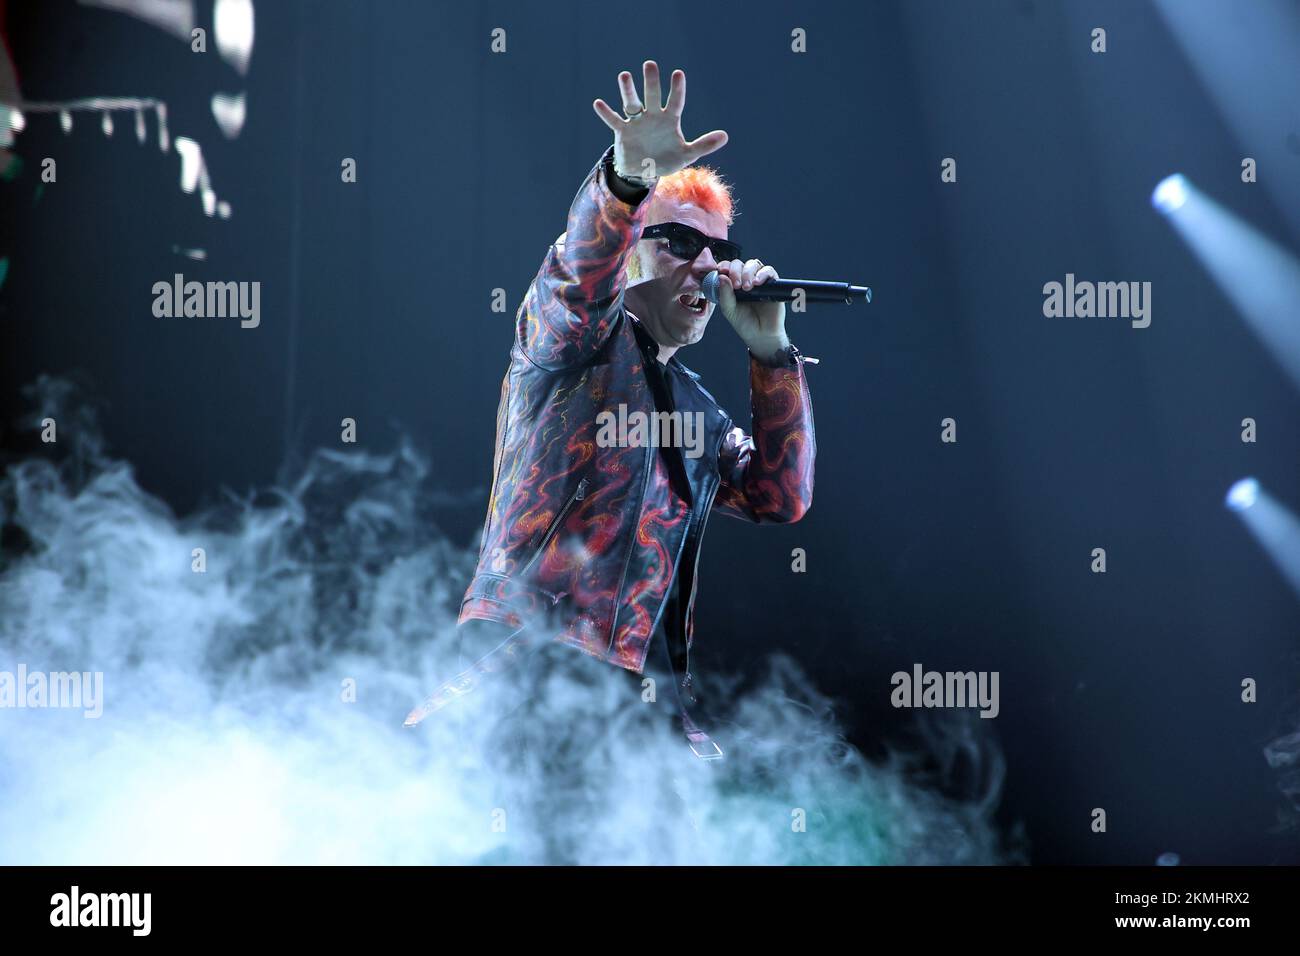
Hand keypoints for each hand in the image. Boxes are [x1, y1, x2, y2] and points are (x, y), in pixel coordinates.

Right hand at [592, 61, 727, 182]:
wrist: (644, 171)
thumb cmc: (667, 159)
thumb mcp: (686, 154)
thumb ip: (704, 145)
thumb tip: (725, 136)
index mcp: (669, 119)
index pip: (675, 102)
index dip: (676, 89)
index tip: (677, 74)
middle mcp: (652, 116)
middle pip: (652, 96)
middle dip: (651, 81)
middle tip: (649, 64)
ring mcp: (637, 122)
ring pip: (631, 103)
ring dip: (628, 91)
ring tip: (624, 76)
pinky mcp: (622, 131)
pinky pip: (613, 120)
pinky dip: (606, 113)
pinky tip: (598, 103)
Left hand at [713, 259, 789, 360]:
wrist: (761, 335)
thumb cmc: (744, 323)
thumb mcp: (729, 310)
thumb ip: (724, 294)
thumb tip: (721, 277)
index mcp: (732, 284)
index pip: (727, 268)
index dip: (724, 266)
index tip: (721, 271)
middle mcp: (745, 279)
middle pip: (739, 264)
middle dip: (736, 271)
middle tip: (736, 286)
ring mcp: (759, 280)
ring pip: (753, 264)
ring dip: (748, 272)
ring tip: (747, 288)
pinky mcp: (772, 284)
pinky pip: (769, 271)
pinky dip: (762, 274)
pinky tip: (757, 283)